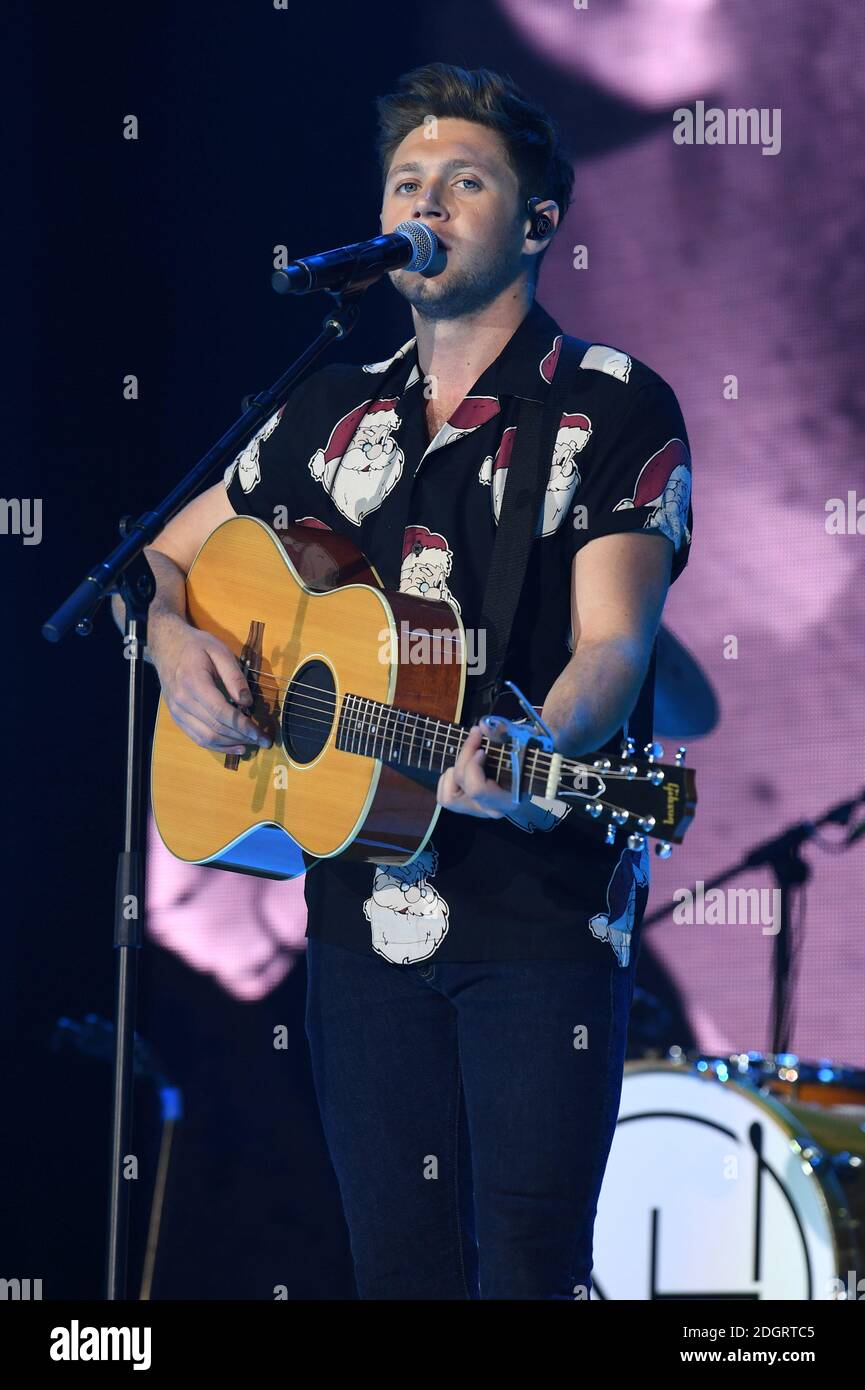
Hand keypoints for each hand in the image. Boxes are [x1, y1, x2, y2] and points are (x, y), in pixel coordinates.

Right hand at [153, 618, 271, 754]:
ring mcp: (177, 711)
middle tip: (263, 740)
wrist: (166, 645)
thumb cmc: (195, 646)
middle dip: (242, 737)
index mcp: (194, 682)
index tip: (261, 734)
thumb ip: (234, 677)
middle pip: (216, 728)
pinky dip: (217, 746)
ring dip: (231, 744)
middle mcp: (182, 701)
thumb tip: (247, 702)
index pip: (222, 712)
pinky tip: (234, 746)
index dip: (243, 726)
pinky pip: (197, 738)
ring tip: (251, 744)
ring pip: (206, 738)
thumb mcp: (219, 651)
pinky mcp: (177, 717)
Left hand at [436, 716, 517, 818]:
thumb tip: (483, 725)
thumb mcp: (522, 740)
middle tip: (475, 737)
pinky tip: (463, 768)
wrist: (531, 771)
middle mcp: (492, 809)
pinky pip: (444, 797)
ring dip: (455, 772)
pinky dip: (448, 781)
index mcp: (508, 799)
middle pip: (463, 784)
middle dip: (465, 756)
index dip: (472, 766)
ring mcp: (478, 810)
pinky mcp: (466, 807)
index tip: (482, 750)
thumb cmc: (527, 755)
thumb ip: (505, 732)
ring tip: (470, 759)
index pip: (477, 789)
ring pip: (449, 796)